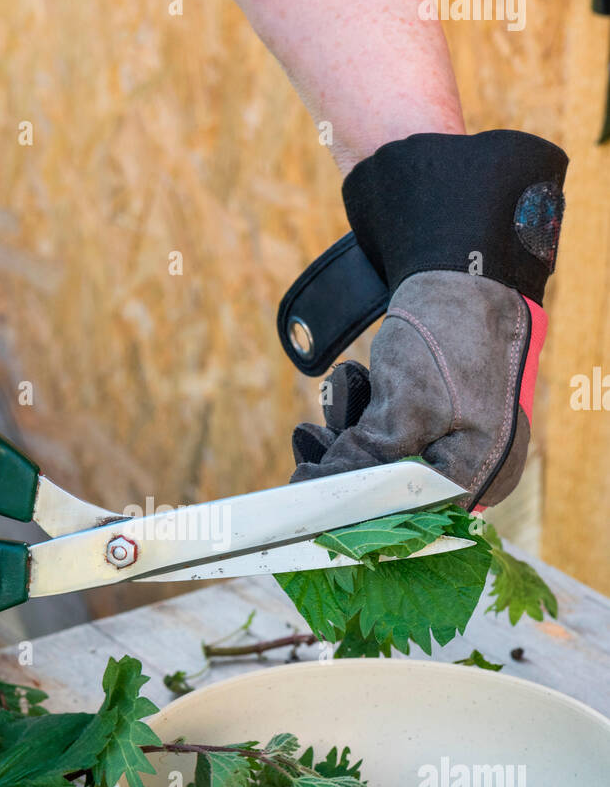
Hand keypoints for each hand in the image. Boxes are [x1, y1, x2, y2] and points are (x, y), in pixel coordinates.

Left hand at [291, 269, 545, 508]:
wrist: (459, 268)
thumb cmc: (445, 338)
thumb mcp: (404, 406)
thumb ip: (366, 459)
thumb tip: (316, 491)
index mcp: (481, 474)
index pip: (409, 518)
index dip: (355, 513)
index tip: (306, 498)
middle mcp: (472, 466)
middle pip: (391, 491)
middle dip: (346, 463)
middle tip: (308, 441)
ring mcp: (453, 438)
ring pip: (382, 458)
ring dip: (350, 429)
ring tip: (347, 385)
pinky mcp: (432, 414)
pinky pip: (386, 431)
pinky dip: (364, 411)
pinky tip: (356, 380)